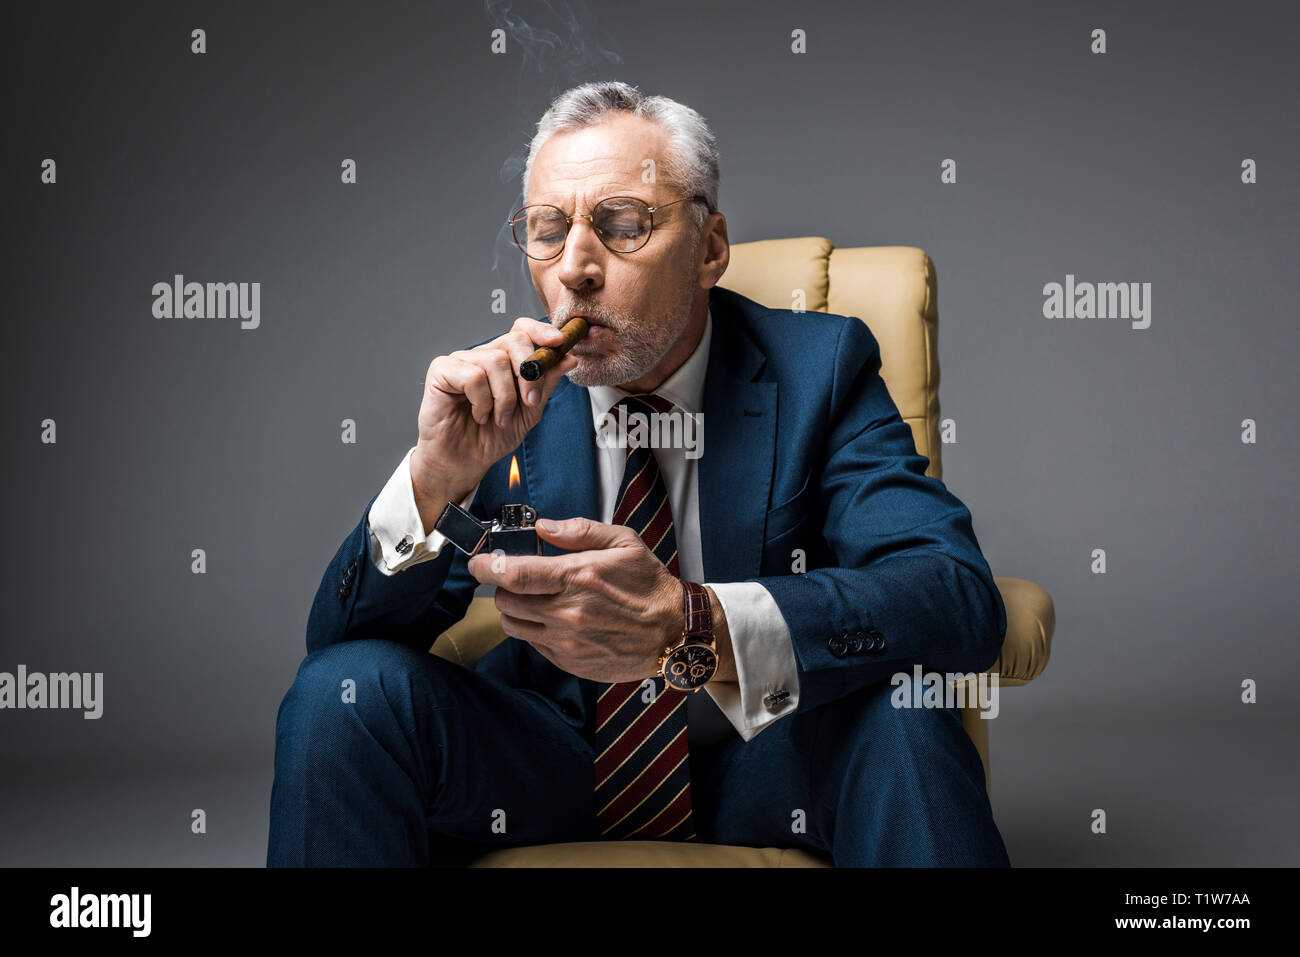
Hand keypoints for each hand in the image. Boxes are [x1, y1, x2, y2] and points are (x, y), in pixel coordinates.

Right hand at [411, 317, 577, 526]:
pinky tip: (479, 414)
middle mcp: (483, 356)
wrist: (465, 462)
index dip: (541, 331)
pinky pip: (473, 375)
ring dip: (505, 397)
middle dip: (530, 373)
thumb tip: (567, 359)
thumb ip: (545, 384)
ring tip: (499, 418)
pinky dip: (482, 400)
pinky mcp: (442, 369)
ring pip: (496, 360)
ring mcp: (461, 360)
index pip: (522, 330)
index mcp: (504, 361)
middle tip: (530, 402)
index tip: (558, 342)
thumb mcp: (529, 411)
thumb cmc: (491, 437)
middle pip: (514, 340)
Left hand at [466, 517, 682, 682]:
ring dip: (513, 610)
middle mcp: (568, 612)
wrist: (674, 632)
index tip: (477, 563)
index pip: (515, 574)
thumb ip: (580, 531)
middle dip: (501, 587)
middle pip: (506, 602)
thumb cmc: (649, 586)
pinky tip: (555, 619)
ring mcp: (567, 641)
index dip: (486, 567)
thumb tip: (544, 526)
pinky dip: (535, 630)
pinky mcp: (570, 662)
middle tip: (513, 578)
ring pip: (514, 626)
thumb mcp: (623, 543)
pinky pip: (535, 645)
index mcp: (578, 577)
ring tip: (531, 599)